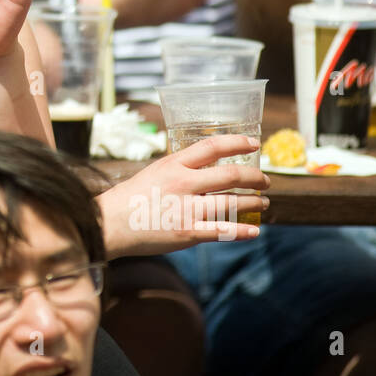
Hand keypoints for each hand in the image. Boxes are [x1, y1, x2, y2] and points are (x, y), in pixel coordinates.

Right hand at [98, 134, 270, 257]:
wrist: (110, 223)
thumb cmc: (131, 197)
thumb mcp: (155, 171)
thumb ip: (180, 168)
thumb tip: (208, 166)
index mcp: (174, 164)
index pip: (212, 146)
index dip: (237, 143)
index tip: (253, 143)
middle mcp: (183, 183)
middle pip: (230, 175)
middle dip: (255, 177)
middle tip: (265, 180)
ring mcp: (186, 209)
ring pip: (231, 203)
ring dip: (254, 202)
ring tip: (264, 203)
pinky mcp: (186, 232)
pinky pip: (222, 230)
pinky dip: (242, 231)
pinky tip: (254, 231)